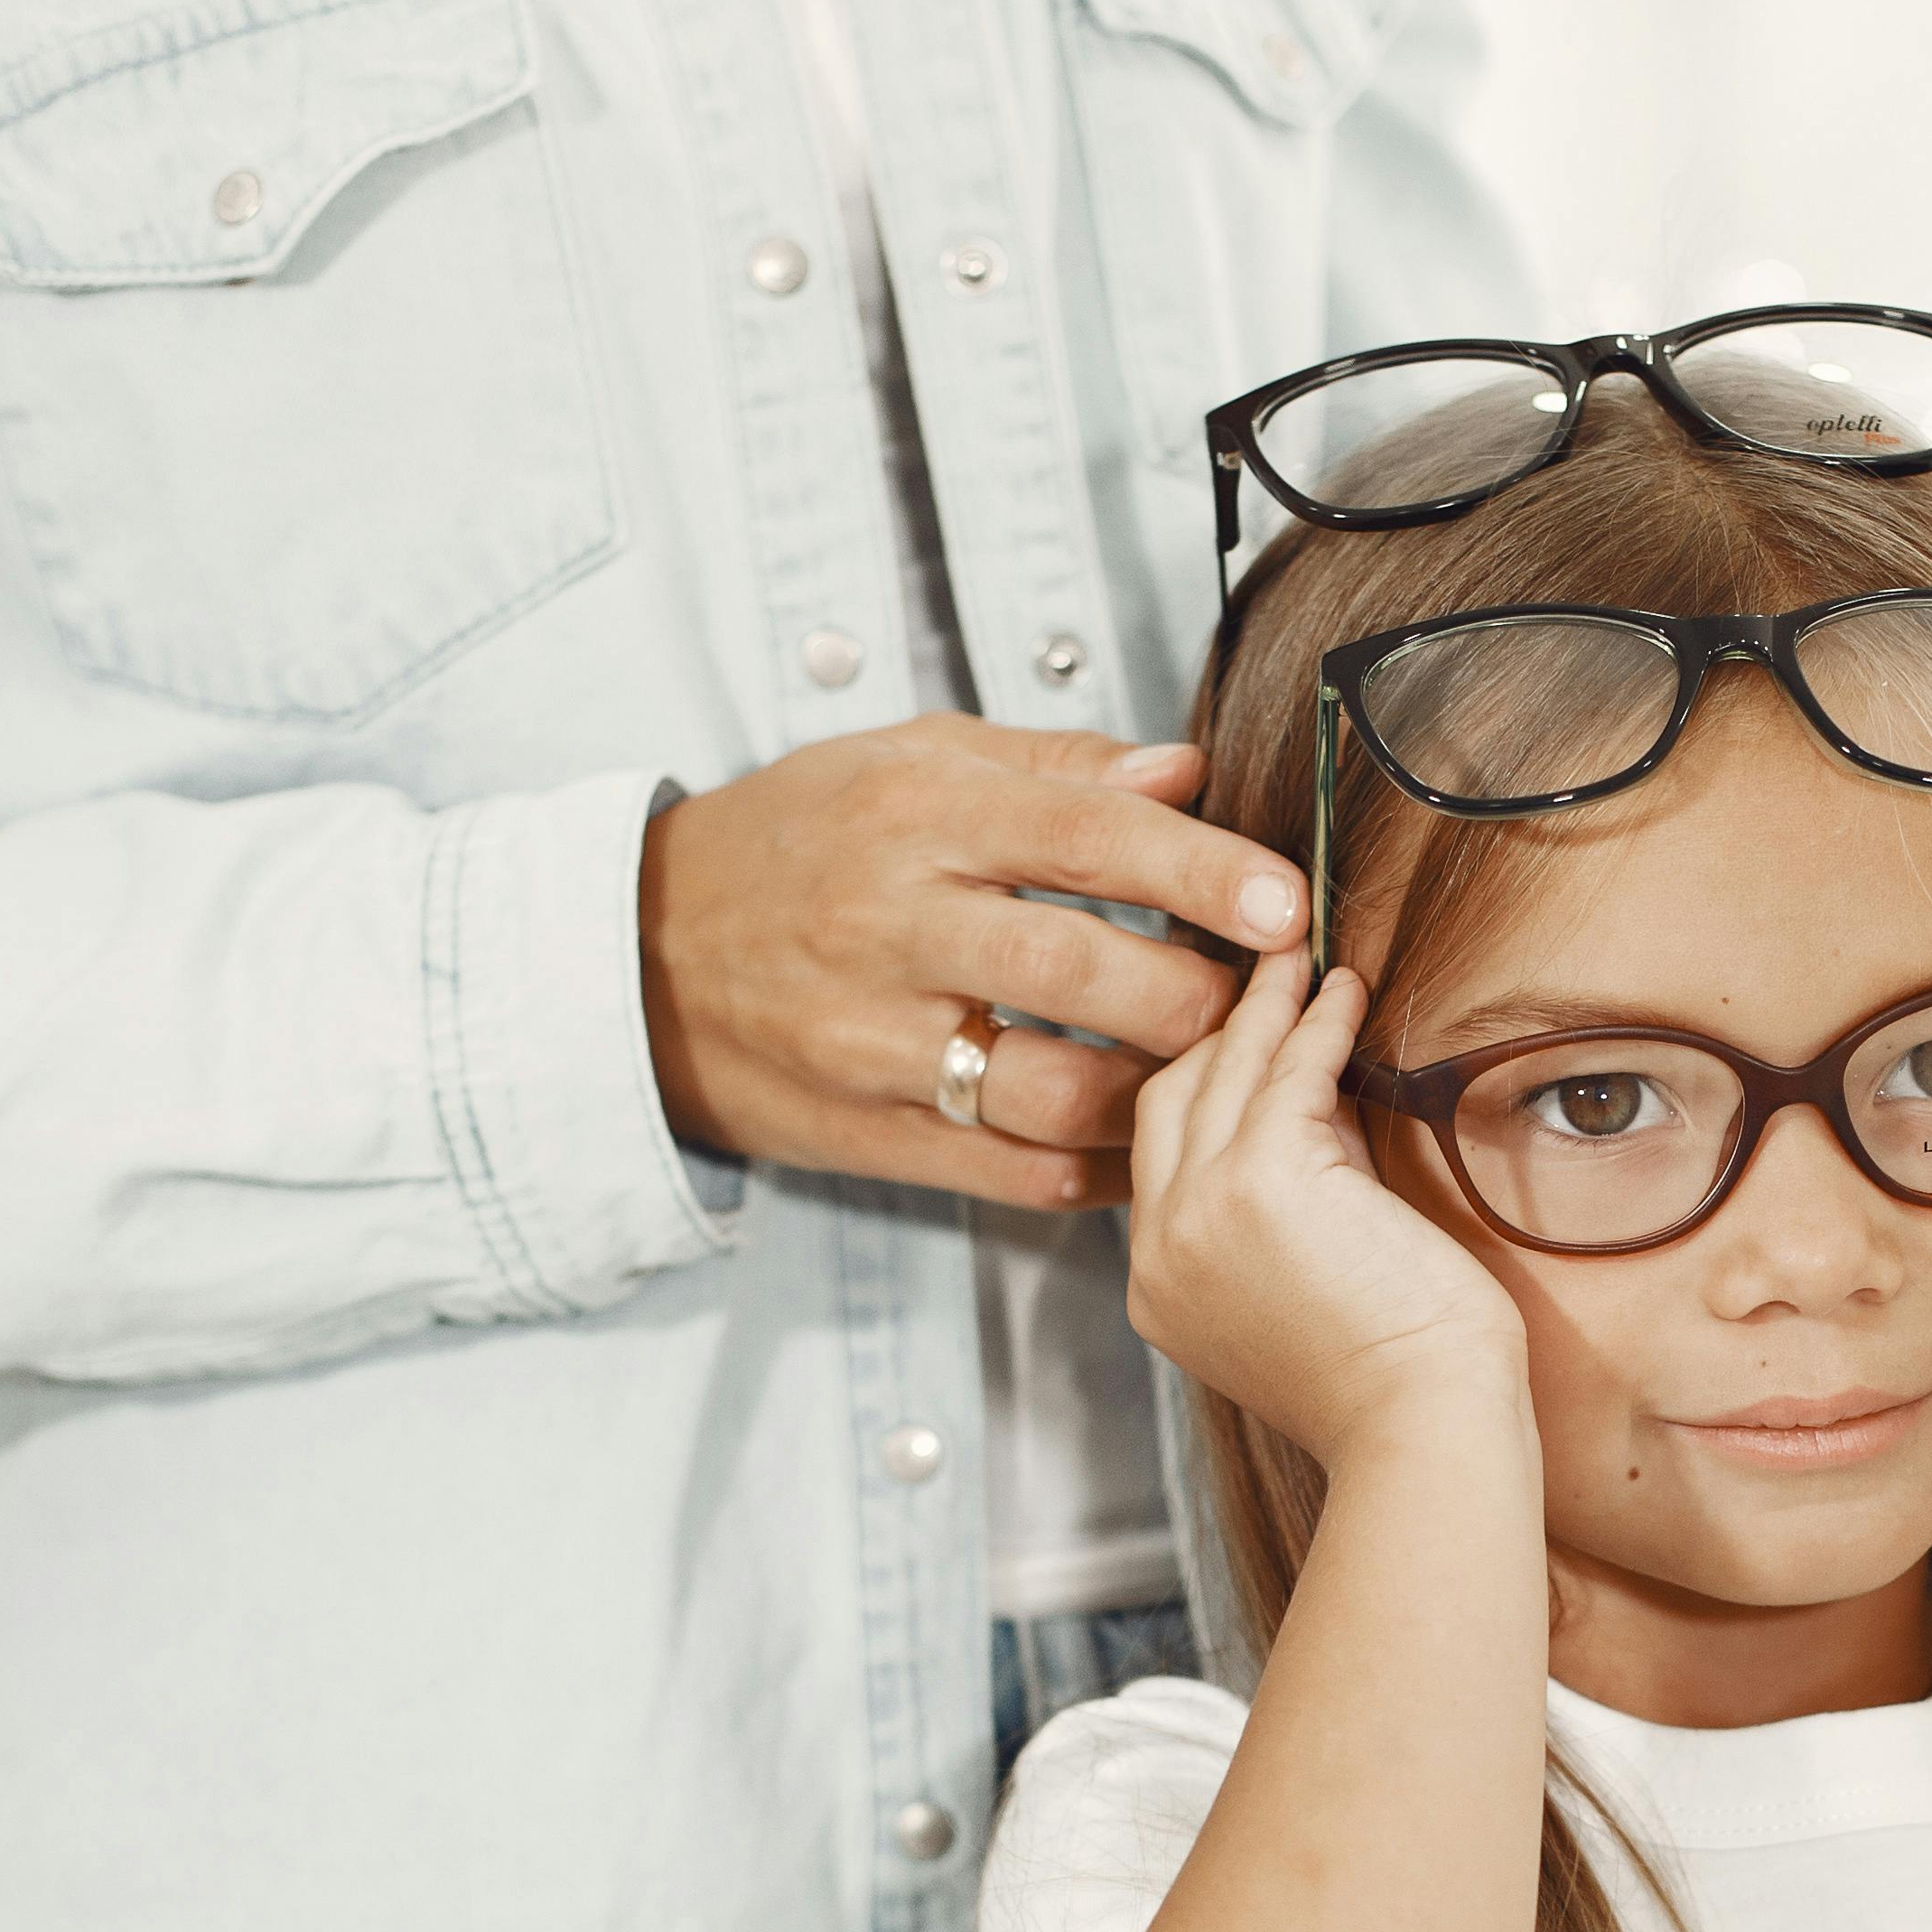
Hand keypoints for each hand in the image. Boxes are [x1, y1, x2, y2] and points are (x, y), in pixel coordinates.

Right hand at [636, 718, 1308, 1207]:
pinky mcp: (870, 1133)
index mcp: (915, 817)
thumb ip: (1058, 768)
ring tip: (1202, 1069)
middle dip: (1193, 996)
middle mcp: (891, 928)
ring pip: (1053, 1093)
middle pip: (1077, 976)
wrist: (643, 952)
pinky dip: (1095, 1165)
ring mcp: (874, 1043)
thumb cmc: (801, 840)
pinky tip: (1135, 1135)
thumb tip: (1187, 772)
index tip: (1288, 901)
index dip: (1200, 874)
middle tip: (1257, 997)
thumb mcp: (909, 760)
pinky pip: (1013, 1171)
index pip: (1083, 839)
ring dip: (1154, 1093)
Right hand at [1126, 949, 1527, 1468]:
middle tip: (1263, 966)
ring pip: (1219, 1074)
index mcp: (1164, 1290)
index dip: (1203, 1084)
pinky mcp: (1260, 1180)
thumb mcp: (1311, 1290)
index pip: (1163, 1157)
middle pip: (1169, 1099)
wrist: (1423, 1432)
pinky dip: (1316, 1021)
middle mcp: (1162, 1249)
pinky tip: (1345, 987)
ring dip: (1267, 1003)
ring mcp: (1198, 1212)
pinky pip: (1285, 1072)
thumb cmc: (1399, 1387)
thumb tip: (1325, 1108)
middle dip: (1217, 1027)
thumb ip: (1294, 1208)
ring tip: (1303, 952)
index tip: (1242, 1033)